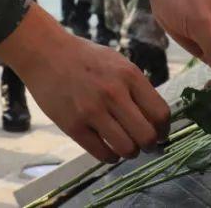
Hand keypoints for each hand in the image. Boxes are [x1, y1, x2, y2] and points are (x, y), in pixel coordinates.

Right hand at [0, 4, 168, 162]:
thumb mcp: (118, 63)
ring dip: (130, 152)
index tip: (160, 133)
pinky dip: (110, 156)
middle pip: (147, 136)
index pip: (160, 114)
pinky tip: (108, 147)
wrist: (46, 53)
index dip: (164, 129)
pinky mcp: (74, 126)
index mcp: (129, 75)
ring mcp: (92, 111)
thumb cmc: (85, 58)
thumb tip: (156, 118)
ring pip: (127, 149)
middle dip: (150, 145)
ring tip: (125, 146)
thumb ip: (136, 87)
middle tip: (144, 143)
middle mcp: (113, 93)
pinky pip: (102, 154)